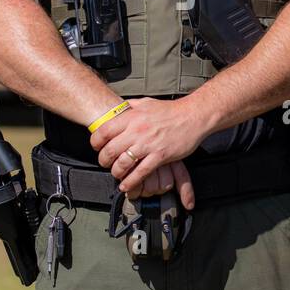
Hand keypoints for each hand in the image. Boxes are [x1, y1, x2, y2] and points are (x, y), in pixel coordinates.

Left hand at [89, 97, 204, 203]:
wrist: (193, 116)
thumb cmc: (169, 110)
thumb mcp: (146, 102)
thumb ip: (130, 106)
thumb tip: (118, 109)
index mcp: (132, 117)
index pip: (104, 131)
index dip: (96, 142)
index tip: (97, 147)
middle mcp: (137, 131)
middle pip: (110, 150)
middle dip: (104, 160)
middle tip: (104, 163)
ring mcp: (148, 144)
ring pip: (123, 163)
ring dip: (116, 172)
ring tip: (116, 174)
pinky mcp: (160, 155)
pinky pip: (141, 172)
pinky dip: (131, 181)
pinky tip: (126, 186)